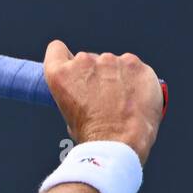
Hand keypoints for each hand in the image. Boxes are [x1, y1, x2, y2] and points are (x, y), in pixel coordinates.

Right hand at [43, 39, 164, 167]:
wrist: (120, 143)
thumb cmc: (94, 137)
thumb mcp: (70, 116)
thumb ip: (77, 95)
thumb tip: (89, 94)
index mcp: (62, 76)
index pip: (56, 50)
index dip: (63, 58)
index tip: (71, 67)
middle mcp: (84, 62)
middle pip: (88, 60)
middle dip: (95, 75)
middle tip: (103, 99)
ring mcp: (111, 60)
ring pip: (113, 64)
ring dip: (116, 77)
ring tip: (122, 102)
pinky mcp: (135, 64)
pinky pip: (133, 67)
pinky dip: (135, 79)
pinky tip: (136, 98)